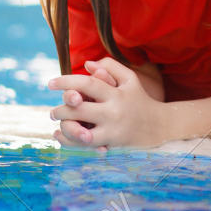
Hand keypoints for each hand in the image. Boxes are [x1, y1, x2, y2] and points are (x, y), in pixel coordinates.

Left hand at [48, 58, 166, 150]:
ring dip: (64, 127)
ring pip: (79, 131)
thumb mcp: (130, 79)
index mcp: (116, 93)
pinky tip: (61, 136)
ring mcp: (113, 131)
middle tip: (53, 111)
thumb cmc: (140, 100)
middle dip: (60, 109)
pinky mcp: (112, 146)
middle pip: (79, 109)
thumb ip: (110, 67)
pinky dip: (70, 143)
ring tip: (59, 123)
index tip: (50, 83)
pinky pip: (86, 147)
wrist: (161, 127)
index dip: (66, 81)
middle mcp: (113, 112)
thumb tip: (87, 64)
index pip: (87, 84)